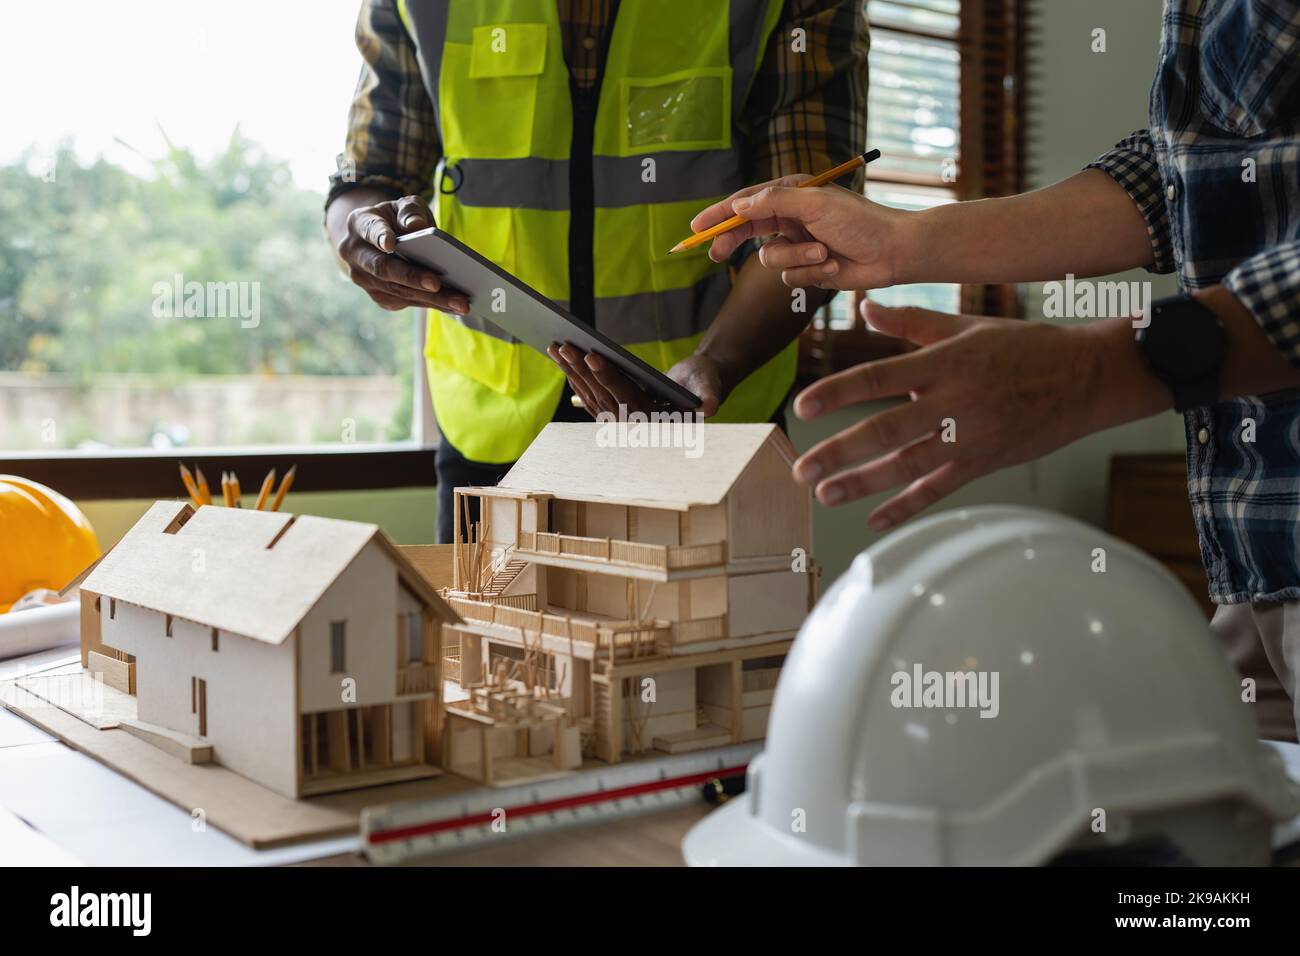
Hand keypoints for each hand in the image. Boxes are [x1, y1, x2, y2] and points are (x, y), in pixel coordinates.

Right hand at [335, 195, 468, 313]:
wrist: (377, 240)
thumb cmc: (395, 220)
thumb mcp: (403, 206)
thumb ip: (410, 210)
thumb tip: (417, 226)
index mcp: (360, 224)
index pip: (369, 230)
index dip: (380, 237)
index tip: (390, 244)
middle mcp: (356, 254)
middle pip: (384, 269)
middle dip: (411, 277)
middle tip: (437, 283)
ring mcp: (365, 279)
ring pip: (398, 291)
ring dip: (430, 298)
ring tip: (459, 302)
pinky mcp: (380, 297)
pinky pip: (407, 302)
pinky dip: (432, 304)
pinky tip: (455, 306)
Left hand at [545, 345, 722, 418]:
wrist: (699, 390)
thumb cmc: (705, 384)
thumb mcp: (710, 388)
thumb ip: (709, 397)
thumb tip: (710, 407)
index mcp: (655, 421)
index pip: (626, 398)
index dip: (608, 377)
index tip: (592, 356)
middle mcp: (634, 425)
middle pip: (602, 396)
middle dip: (581, 370)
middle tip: (564, 346)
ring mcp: (621, 420)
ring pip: (591, 395)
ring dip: (572, 372)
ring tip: (555, 347)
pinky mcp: (614, 412)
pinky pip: (589, 395)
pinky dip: (574, 376)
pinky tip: (562, 358)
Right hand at [690, 176, 916, 290]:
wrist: (892, 252)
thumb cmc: (859, 221)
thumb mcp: (814, 204)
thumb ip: (773, 203)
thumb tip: (738, 206)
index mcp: (791, 195)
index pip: (746, 203)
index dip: (720, 215)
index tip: (697, 227)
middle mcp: (791, 219)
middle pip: (748, 232)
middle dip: (734, 242)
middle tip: (715, 254)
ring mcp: (799, 245)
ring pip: (772, 260)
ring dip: (798, 259)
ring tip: (824, 252)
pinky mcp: (809, 269)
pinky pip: (791, 278)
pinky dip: (812, 272)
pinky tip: (833, 265)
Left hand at [792, 301, 1164, 530]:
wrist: (1088, 378)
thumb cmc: (1025, 347)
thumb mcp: (968, 326)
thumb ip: (911, 322)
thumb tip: (864, 306)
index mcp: (944, 362)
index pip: (878, 377)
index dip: (837, 393)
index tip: (803, 407)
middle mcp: (954, 401)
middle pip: (885, 430)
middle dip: (838, 452)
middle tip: (800, 468)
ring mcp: (970, 436)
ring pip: (907, 465)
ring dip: (862, 483)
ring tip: (824, 494)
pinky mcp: (985, 462)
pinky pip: (939, 489)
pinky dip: (906, 507)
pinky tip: (875, 520)